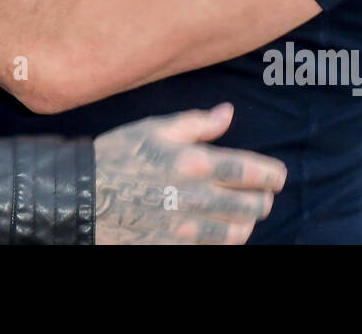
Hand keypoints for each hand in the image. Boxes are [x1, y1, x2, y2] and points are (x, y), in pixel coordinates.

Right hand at [93, 103, 284, 244]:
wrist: (83, 196)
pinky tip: (225, 229)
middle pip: (250, 205)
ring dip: (248, 221)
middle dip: (263, 198)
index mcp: (195, 163)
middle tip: (264, 194)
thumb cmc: (119, 155)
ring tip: (247, 213)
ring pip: (237, 231)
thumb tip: (228, 113)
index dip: (271, 175)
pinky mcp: (175, 245)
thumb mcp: (155, 128)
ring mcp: (186, 227)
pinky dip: (227, 239)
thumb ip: (197, 123)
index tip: (278, 175)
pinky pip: (214, 247)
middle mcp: (195, 198)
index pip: (249, 172)